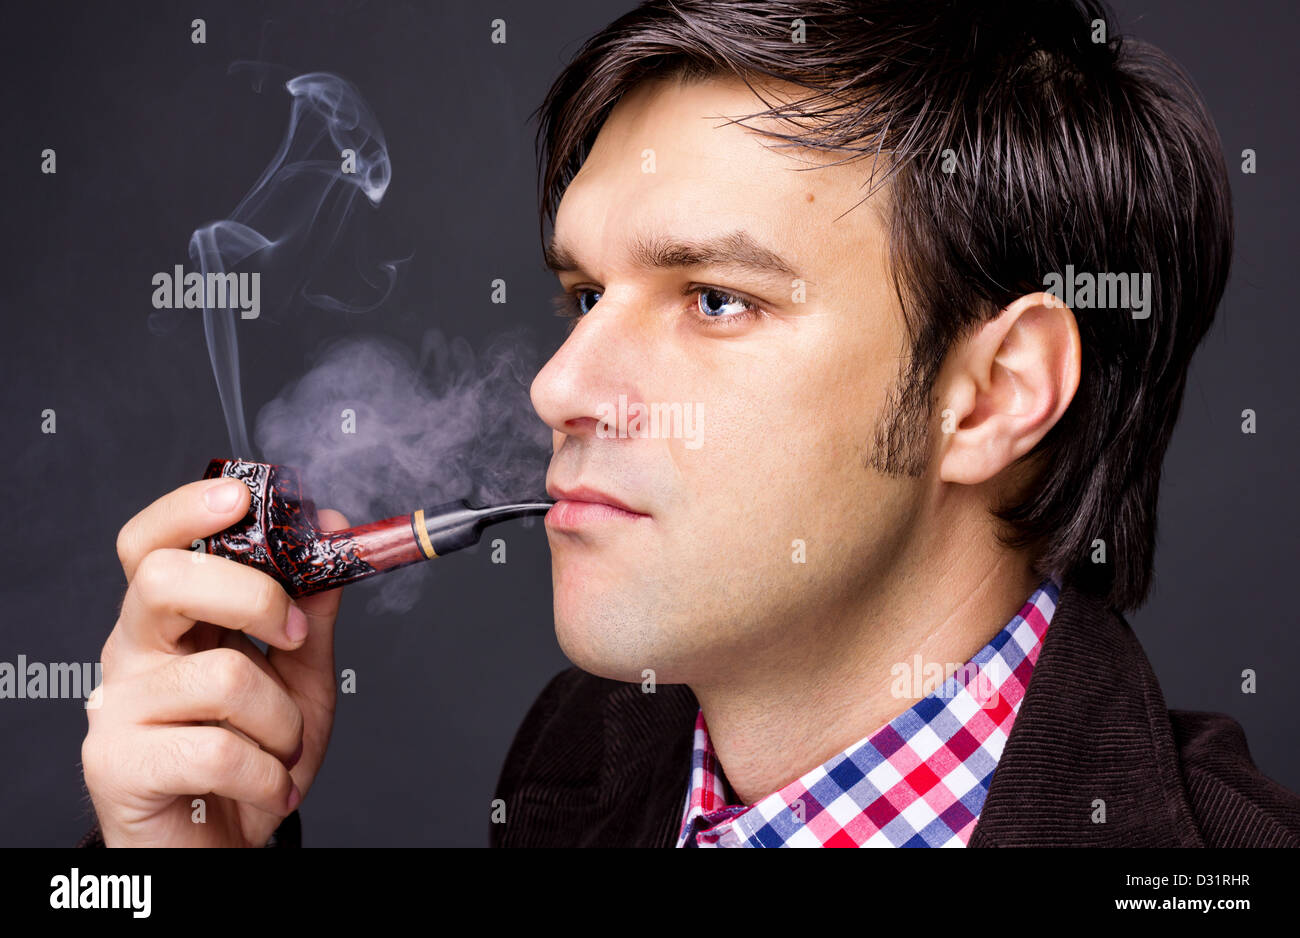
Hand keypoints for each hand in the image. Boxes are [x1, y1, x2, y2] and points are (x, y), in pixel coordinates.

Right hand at [81, 476, 346, 846]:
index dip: (189, 510)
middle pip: (164, 579)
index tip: (242, 498)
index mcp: (170, 619)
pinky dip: (265, 774)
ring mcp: (118, 706)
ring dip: (281, 720)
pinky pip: (218, 750)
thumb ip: (311, 607)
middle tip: (291, 637)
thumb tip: (333, 532)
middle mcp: (134, 650)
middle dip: (251, 596)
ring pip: (221, 675)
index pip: (152, 543)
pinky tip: (267, 787)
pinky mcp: (117, 763)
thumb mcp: (299, 675)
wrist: (223, 844)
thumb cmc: (253, 757)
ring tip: (281, 748)